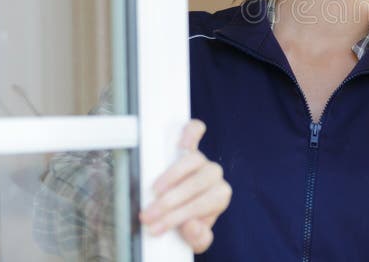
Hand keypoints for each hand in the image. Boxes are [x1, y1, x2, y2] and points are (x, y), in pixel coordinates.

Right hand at [139, 119, 232, 252]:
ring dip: (173, 176)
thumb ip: (197, 237)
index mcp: (219, 197)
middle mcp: (213, 176)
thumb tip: (191, 225)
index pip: (204, 204)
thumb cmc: (190, 222)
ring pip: (194, 160)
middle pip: (197, 183)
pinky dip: (190, 132)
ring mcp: (202, 159)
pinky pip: (196, 130)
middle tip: (148, 215)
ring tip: (155, 191)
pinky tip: (182, 142)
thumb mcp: (195, 237)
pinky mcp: (190, 145)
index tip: (158, 228)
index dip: (180, 216)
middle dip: (171, 202)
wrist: (187, 210)